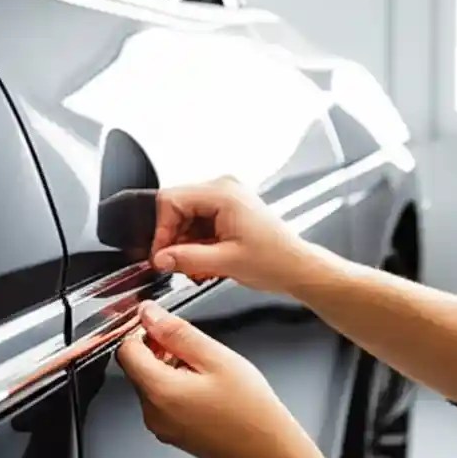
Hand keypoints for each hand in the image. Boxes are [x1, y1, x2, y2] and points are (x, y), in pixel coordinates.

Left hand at [115, 301, 303, 457]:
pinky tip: (203, 389)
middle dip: (156, 351)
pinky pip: (160, 402)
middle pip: (136, 368)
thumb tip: (148, 314)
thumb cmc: (250, 409)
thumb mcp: (215, 357)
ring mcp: (160, 426)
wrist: (268, 451)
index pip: (125, 350)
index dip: (141, 332)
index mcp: (159, 391)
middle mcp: (152, 412)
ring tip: (203, 371)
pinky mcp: (170, 434)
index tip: (163, 327)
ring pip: (149, 383)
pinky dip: (174, 388)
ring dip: (167, 369)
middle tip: (191, 349)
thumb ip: (176, 332)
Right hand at [151, 177, 320, 293]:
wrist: (296, 268)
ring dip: (183, 244)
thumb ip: (186, 258)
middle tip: (174, 263)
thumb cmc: (276, 260)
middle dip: (172, 238)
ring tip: (194, 265)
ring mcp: (224, 198)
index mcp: (223, 193)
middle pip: (175, 208)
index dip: (161, 229)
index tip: (161, 253)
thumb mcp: (225, 262)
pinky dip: (194, 243)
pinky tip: (203, 259)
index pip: (171, 200)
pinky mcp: (225, 210)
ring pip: (184, 218)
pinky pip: (195, 222)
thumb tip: (159, 257)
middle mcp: (223, 189)